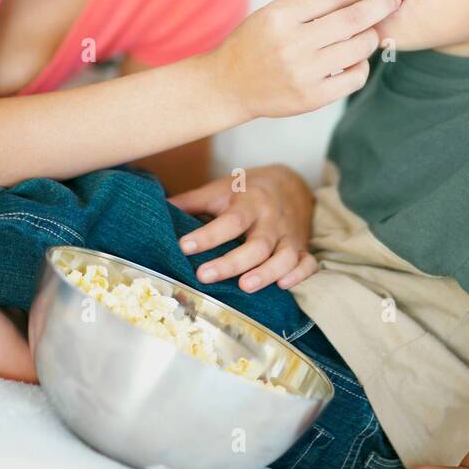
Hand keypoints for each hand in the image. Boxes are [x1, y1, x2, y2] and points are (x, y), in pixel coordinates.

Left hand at [171, 163, 319, 292]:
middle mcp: (272, 219)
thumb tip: (159, 208)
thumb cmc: (248, 189)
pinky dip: (300, 275)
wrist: (290, 182)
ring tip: (245, 287)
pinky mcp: (303, 247)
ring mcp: (290, 235)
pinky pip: (308, 263)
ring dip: (267, 272)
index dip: (208, 235)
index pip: (230, 220)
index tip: (184, 246)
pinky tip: (284, 286)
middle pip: (257, 244)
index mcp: (250, 201)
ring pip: (285, 256)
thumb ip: (193, 201)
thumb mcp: (222, 188)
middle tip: (204, 275)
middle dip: (232, 262)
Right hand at [209, 0, 400, 122]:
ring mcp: (304, 72)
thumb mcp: (273, 13)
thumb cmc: (255, 43)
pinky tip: (355, 58)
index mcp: (281, 15)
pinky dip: (362, 65)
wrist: (229, 84)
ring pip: (359, 47)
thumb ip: (311, 5)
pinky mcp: (312, 97)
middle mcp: (293, 43)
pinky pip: (355, 77)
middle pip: (353, 19)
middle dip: (380, 5)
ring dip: (372, 35)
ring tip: (371, 30)